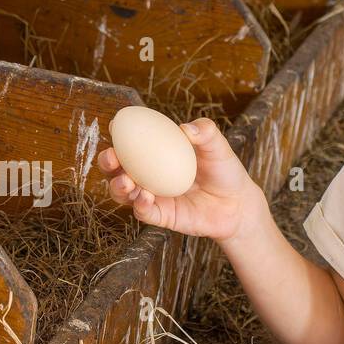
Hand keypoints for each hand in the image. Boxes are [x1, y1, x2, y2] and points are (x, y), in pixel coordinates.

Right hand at [97, 117, 262, 242]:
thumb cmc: (224, 170)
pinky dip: (139, 205)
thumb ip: (205, 132)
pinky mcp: (160, 216)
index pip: (131, 141)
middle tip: (110, 158)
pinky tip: (145, 197)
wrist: (237, 204)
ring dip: (118, 187)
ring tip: (126, 183)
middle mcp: (148, 174)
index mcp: (157, 152)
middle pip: (117, 168)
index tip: (116, 126)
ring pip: (123, 193)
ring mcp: (152, 196)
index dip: (119, 133)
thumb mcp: (218, 147)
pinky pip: (143, 212)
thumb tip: (186, 129)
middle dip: (107, 162)